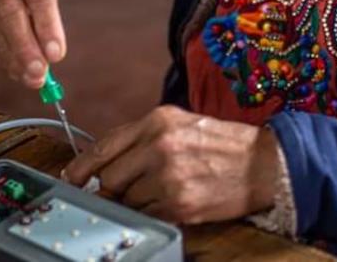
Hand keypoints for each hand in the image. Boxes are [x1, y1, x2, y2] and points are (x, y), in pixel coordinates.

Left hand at [62, 105, 279, 224]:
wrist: (264, 163)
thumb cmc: (223, 144)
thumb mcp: (181, 124)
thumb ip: (143, 138)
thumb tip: (106, 161)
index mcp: (157, 121)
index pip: (104, 146)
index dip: (82, 166)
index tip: (73, 177)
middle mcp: (159, 146)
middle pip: (109, 177)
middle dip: (112, 188)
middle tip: (124, 190)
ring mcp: (168, 177)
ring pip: (126, 200)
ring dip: (136, 202)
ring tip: (161, 192)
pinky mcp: (179, 204)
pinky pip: (146, 215)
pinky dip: (152, 213)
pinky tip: (171, 202)